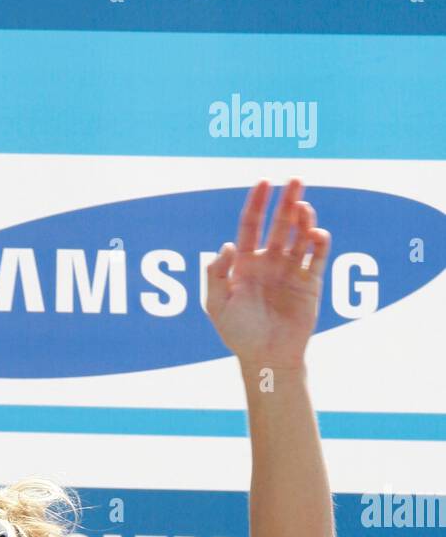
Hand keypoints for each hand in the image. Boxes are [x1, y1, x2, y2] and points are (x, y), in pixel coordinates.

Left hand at [205, 178, 330, 372]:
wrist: (267, 357)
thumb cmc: (238, 334)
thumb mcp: (217, 305)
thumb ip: (217, 274)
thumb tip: (228, 244)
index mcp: (246, 263)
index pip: (250, 225)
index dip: (256, 203)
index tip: (264, 182)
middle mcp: (270, 261)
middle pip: (279, 223)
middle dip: (286, 200)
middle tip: (295, 178)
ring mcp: (291, 270)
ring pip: (300, 234)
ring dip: (304, 218)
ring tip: (302, 208)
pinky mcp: (311, 282)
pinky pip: (318, 255)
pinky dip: (319, 241)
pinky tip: (315, 235)